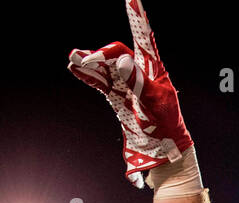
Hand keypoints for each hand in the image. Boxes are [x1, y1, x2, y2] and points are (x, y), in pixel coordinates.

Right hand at [68, 0, 193, 186]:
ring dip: (89, 62)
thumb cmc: (166, 126)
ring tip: (73, 59)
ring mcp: (127, 84)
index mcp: (153, 68)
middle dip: (100, 53)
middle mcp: (139, 72)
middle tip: (84, 59)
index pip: (143, 35)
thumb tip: (122, 61)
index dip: (136, 15)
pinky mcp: (118, 97)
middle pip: (116, 53)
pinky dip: (88, 75)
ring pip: (105, 67)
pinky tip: (75, 68)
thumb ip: (137, 82)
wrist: (165, 150)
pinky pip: (100, 82)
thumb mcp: (153, 103)